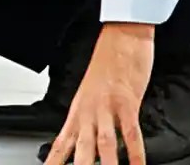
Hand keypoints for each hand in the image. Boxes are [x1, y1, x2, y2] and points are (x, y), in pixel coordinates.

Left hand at [44, 23, 154, 164]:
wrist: (121, 37)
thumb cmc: (108, 63)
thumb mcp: (92, 92)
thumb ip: (89, 116)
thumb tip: (89, 138)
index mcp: (78, 109)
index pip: (62, 141)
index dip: (54, 159)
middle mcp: (89, 110)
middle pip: (80, 147)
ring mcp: (107, 106)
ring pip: (103, 142)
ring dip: (105, 164)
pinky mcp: (126, 101)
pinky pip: (130, 132)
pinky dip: (135, 152)